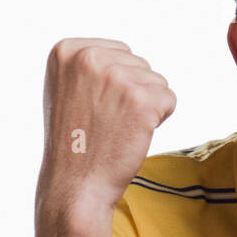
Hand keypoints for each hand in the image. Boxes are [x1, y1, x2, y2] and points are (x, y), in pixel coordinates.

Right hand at [36, 37, 176, 220]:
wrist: (75, 185)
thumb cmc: (75, 144)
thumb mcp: (67, 90)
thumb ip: (91, 67)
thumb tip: (126, 58)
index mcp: (67, 50)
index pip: (119, 53)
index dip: (116, 85)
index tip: (94, 108)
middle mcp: (89, 57)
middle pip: (140, 65)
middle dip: (133, 94)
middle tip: (107, 122)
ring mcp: (116, 76)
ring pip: (157, 82)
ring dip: (146, 108)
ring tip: (117, 129)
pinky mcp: (141, 99)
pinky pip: (169, 99)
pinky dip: (158, 120)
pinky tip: (132, 135)